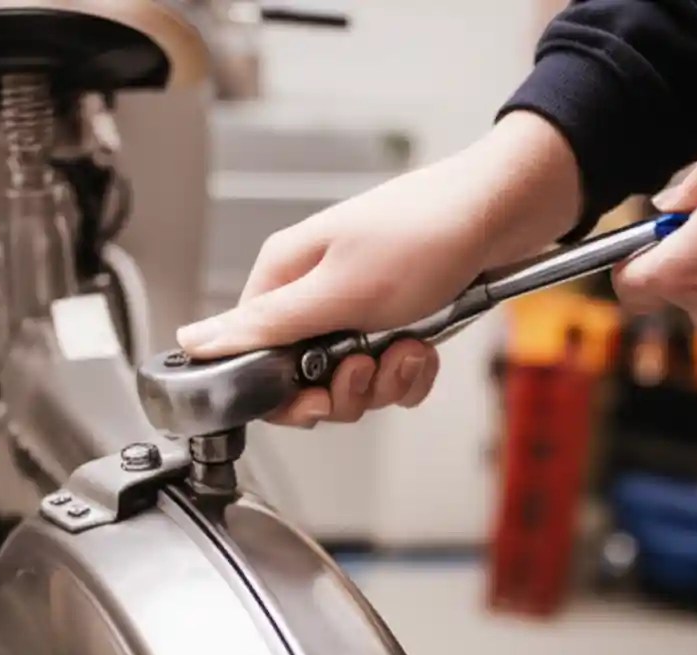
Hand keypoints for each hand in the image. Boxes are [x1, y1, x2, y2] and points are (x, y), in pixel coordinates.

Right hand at [176, 111, 580, 426]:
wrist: (502, 215)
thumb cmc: (423, 234)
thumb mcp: (336, 291)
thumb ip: (264, 326)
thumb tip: (194, 342)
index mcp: (286, 278)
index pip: (253, 355)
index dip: (282, 390)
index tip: (314, 396)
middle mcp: (318, 294)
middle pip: (305, 379)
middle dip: (345, 387)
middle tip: (369, 364)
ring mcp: (359, 309)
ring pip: (353, 381)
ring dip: (386, 379)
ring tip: (408, 346)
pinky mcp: (398, 321)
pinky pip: (392, 372)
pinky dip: (413, 371)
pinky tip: (426, 346)